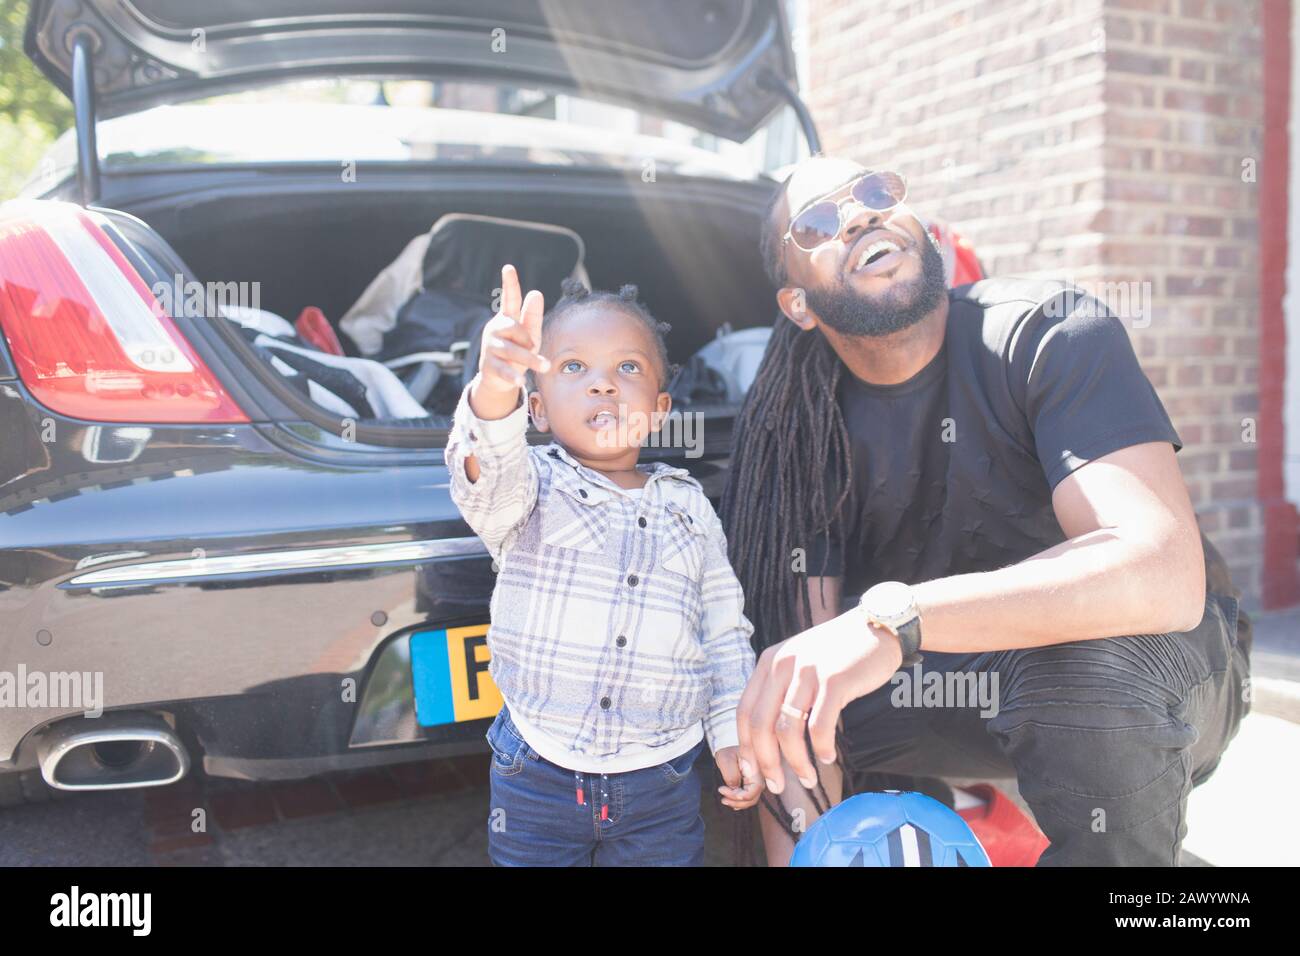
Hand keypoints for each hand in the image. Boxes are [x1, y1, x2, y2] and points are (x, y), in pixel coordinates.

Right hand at [469, 264, 548, 418]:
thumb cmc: (518, 351)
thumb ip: (532, 316)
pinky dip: (513, 376)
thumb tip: (536, 293)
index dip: (510, 284)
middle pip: (513, 327)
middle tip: (535, 347)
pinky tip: (521, 382)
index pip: (508, 299)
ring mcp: (490, 348)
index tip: (508, 268)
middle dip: (527, 338)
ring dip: (530, 359)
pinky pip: (503, 370)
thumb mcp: (529, 334)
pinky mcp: (489, 366)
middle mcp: (495, 330)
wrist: (500, 379)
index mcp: (506, 319)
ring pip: (512, 350)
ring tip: (546, 367)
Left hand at [714, 746, 762, 809]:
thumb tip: (735, 789)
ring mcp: (757, 780)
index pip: (756, 788)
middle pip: (754, 796)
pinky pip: (749, 796)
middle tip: (723, 798)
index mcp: (757, 767)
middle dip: (737, 801)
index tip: (723, 790)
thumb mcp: (725, 760)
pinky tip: (731, 801)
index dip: (741, 795)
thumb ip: (731, 775)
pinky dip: (740, 801)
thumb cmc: (727, 751)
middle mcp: (761, 775)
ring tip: (724, 800)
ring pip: (752, 799)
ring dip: (738, 803)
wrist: (729, 747)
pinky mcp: (753, 784)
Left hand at [736, 611, 902, 794]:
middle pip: (760, 725)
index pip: (744, 713)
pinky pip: (819, 727)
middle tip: (777, 786)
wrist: (876, 627)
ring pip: (788, 731)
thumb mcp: (799, 662)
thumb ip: (780, 690)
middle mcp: (782, 665)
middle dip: (766, 763)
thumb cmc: (837, 653)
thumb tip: (766, 741)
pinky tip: (828, 757)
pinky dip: (821, 749)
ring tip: (807, 778)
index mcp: (769, 662)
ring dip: (796, 763)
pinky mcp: (834, 680)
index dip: (746, 748)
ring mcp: (808, 671)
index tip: (753, 773)